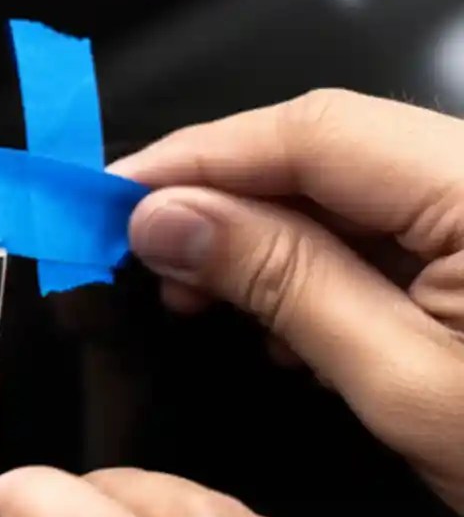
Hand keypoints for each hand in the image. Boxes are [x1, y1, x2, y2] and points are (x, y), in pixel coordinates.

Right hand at [109, 89, 463, 512]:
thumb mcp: (402, 382)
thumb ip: (284, 284)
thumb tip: (171, 221)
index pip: (311, 133)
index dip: (197, 156)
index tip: (113, 196)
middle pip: (323, 149)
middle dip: (219, 194)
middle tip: (136, 249)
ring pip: (344, 186)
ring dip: (258, 231)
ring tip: (196, 292)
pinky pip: (380, 225)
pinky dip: (311, 262)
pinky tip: (274, 317)